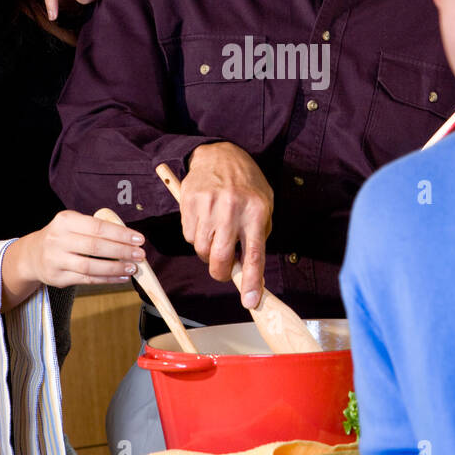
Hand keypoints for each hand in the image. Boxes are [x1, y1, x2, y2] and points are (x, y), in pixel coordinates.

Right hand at [8, 209, 146, 293]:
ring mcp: (56, 260)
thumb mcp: (73, 224)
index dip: (120, 234)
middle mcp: (58, 239)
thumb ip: (96, 228)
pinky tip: (121, 277)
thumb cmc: (62, 237)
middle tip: (140, 254)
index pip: (97, 227)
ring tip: (133, 268)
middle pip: (95, 246)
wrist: (32, 255)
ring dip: (115, 268)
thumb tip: (129, 239)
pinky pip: (87, 279)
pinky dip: (107, 279)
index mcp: (65, 220)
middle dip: (121, 251)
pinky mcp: (57, 277)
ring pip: (90, 266)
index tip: (139, 239)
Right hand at [182, 142, 272, 307]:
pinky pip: (189, 237)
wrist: (219, 153)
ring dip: (208, 252)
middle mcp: (232, 209)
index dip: (251, 281)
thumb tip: (247, 270)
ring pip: (202, 250)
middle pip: (221, 259)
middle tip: (223, 270)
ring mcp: (208, 206)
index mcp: (256, 211)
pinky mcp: (189, 204)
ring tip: (216, 235)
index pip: (254, 254)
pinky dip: (196, 237)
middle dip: (220, 273)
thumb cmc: (245, 184)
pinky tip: (204, 222)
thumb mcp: (264, 204)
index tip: (249, 301)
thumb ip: (258, 235)